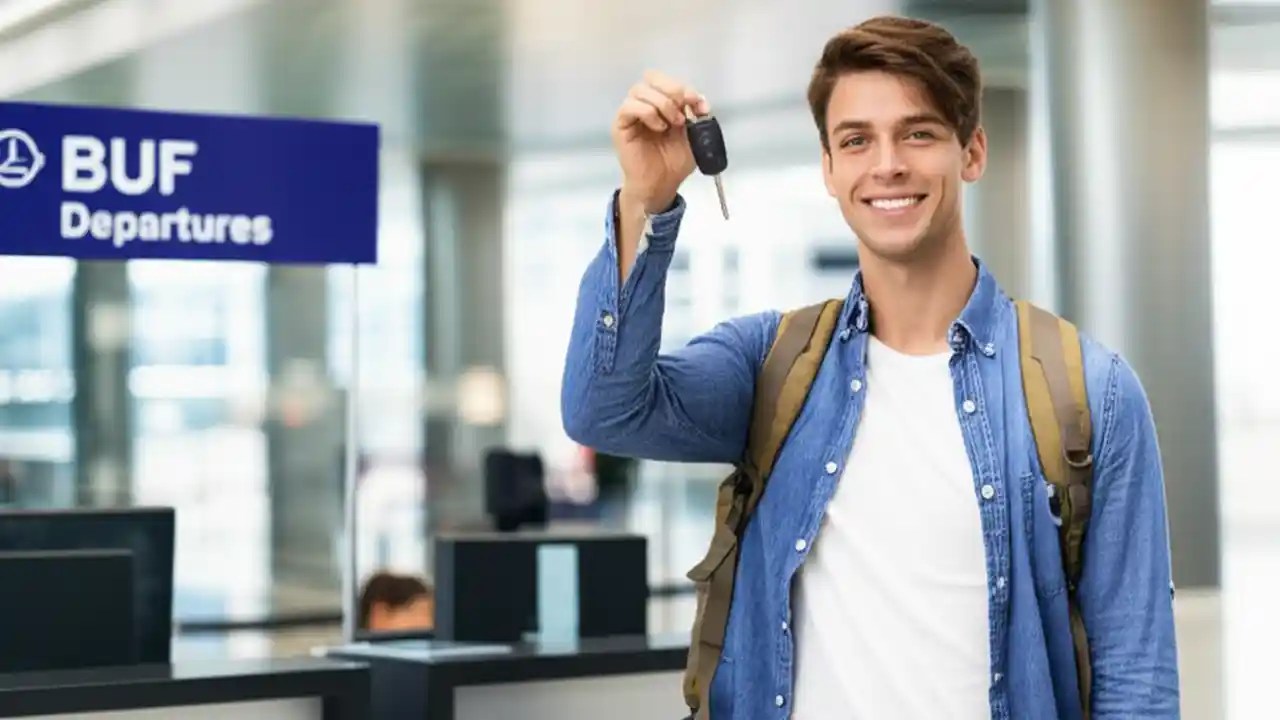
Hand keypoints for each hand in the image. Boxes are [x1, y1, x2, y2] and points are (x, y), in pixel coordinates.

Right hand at [611, 70, 711, 214]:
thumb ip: (698, 116)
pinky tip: (659, 127)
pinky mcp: (621, 125)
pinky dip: (647, 112)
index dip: (684, 87)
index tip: (698, 104)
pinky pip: (629, 106)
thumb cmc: (674, 163)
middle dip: (673, 90)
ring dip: (662, 103)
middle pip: (652, 77)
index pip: (667, 80)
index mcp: (663, 103)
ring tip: (672, 123)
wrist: (661, 185)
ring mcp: (632, 114)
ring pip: (639, 89)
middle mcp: (646, 104)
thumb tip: (700, 102)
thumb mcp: (695, 136)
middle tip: (683, 110)